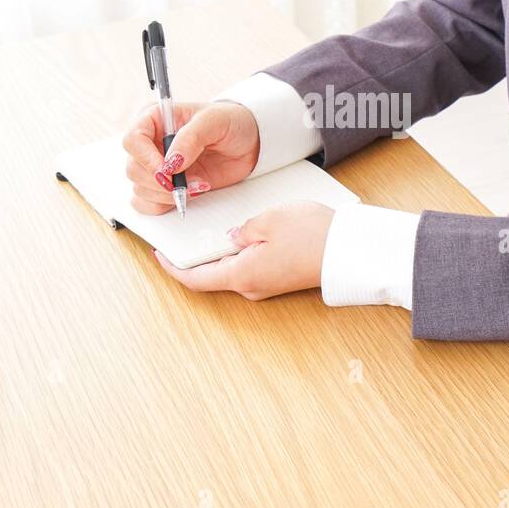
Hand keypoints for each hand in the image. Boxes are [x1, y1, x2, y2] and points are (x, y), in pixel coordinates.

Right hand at [124, 101, 259, 214]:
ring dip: (165, 195)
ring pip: (139, 188)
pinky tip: (186, 196)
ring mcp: (158, 166)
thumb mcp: (214, 121)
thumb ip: (191, 138)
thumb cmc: (230, 122)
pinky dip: (163, 205)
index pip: (133, 140)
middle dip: (159, 182)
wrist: (249, 142)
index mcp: (154, 119)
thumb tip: (171, 162)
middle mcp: (151, 143)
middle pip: (133, 169)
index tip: (167, 171)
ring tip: (196, 186)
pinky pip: (147, 202)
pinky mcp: (167, 185)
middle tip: (185, 183)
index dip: (146, 159)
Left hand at [153, 201, 334, 299]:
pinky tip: (243, 232)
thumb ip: (241, 229)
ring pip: (232, 269)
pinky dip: (240, 252)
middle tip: (186, 233)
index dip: (173, 269)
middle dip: (197, 256)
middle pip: (212, 275)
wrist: (349, 250)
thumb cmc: (312, 235)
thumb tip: (232, 236)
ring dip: (221, 252)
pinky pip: (250, 266)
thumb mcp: (267, 220)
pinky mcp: (279, 279)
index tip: (159, 255)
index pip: (195, 279)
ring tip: (215, 226)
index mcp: (242, 275)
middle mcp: (251, 287)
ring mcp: (266, 286)